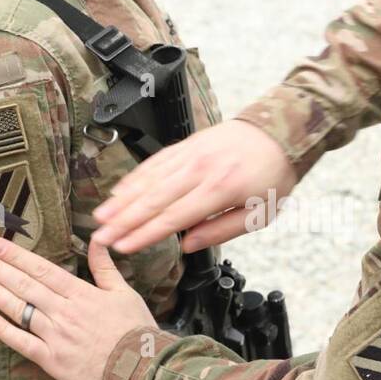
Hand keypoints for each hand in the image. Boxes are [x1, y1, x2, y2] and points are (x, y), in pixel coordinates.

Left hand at [0, 238, 153, 379]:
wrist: (141, 371)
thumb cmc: (136, 331)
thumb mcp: (124, 293)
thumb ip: (105, 266)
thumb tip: (97, 238)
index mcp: (81, 294)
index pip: (42, 269)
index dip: (17, 256)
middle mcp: (64, 312)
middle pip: (24, 285)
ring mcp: (55, 336)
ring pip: (18, 309)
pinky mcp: (51, 360)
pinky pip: (20, 341)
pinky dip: (1, 328)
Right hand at [91, 119, 298, 254]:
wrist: (280, 131)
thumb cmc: (272, 177)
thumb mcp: (258, 214)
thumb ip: (220, 231)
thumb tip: (187, 245)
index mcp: (219, 190)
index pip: (172, 218)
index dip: (144, 235)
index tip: (123, 247)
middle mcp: (199, 170)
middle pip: (153, 199)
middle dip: (123, 221)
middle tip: (100, 237)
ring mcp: (190, 154)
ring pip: (148, 180)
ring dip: (121, 200)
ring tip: (101, 218)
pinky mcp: (185, 144)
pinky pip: (154, 162)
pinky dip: (134, 178)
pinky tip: (119, 192)